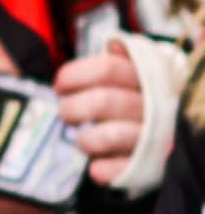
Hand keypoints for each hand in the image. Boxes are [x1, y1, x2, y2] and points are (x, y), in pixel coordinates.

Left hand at [56, 45, 144, 187]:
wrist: (154, 141)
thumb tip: (114, 44)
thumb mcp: (121, 78)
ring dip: (86, 139)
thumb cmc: (124, 103)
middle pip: (103, 101)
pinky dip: (102, 169)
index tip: (59, 85)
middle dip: (72, 108)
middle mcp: (151, 104)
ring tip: (81, 139)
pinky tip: (94, 166)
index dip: (74, 75)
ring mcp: (150, 136)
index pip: (106, 69)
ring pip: (110, 135)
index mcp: (143, 77)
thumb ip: (112, 63)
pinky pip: (121, 169)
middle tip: (66, 114)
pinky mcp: (146, 165)